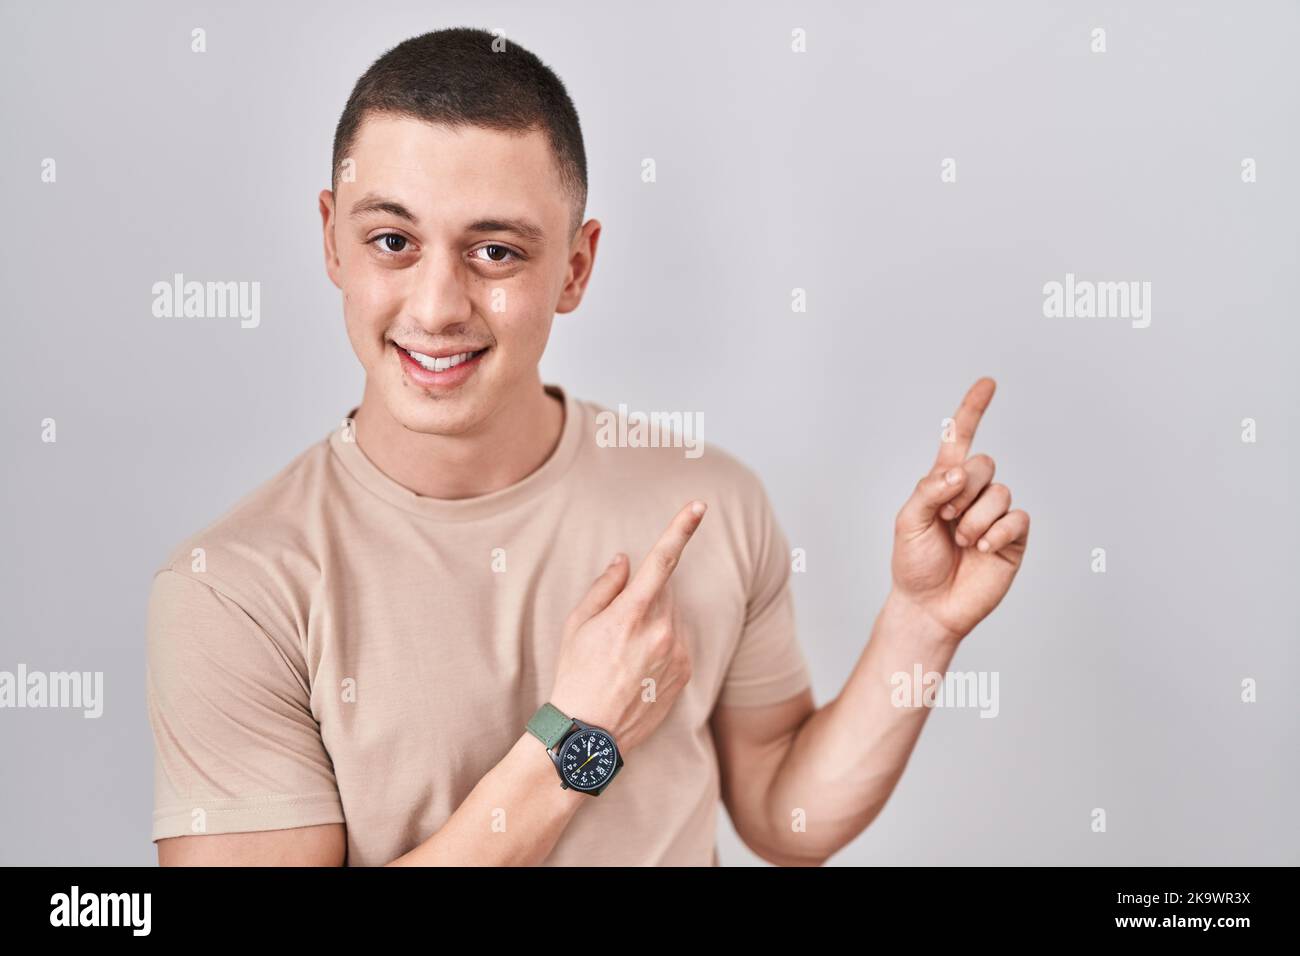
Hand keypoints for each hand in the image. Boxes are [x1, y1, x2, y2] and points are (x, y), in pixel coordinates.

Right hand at [549, 500, 705, 753]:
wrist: (590, 734)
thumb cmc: (575, 676)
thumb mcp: (577, 624)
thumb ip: (605, 586)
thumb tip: (626, 560)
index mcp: (632, 614)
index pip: (662, 560)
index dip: (680, 529)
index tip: (698, 506)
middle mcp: (662, 631)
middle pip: (664, 591)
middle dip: (645, 596)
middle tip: (617, 625)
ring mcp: (678, 653)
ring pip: (672, 616)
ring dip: (654, 622)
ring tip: (624, 654)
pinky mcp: (687, 672)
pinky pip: (679, 642)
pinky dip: (663, 645)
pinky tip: (638, 668)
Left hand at [891, 377, 1029, 641]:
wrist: (929, 606)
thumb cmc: (913, 563)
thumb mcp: (907, 522)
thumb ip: (928, 490)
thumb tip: (958, 472)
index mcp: (943, 483)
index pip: (960, 440)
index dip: (973, 410)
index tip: (988, 383)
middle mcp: (972, 494)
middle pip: (983, 463)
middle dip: (962, 490)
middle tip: (946, 519)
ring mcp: (995, 515)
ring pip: (1000, 492)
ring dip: (975, 519)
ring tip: (960, 542)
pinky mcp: (1013, 538)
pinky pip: (1017, 518)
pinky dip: (996, 533)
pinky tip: (981, 550)